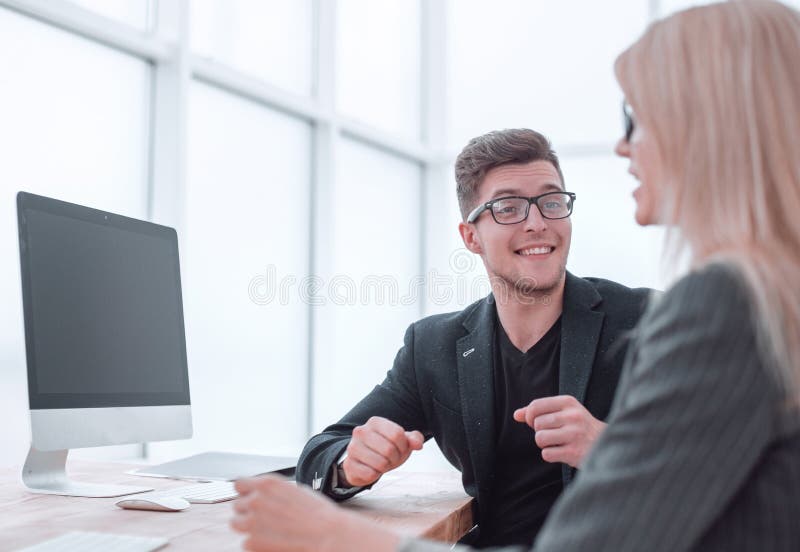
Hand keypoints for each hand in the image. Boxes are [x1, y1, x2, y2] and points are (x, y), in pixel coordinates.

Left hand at [231, 475, 399, 551]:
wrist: (326, 534)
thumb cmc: (317, 512)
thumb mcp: (293, 489)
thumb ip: (272, 491)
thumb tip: (261, 494)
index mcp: (266, 484)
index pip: (239, 484)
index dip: (245, 491)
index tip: (248, 497)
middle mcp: (255, 501)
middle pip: (237, 505)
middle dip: (248, 510)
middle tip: (264, 517)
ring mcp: (252, 522)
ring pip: (236, 523)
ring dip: (247, 525)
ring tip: (266, 529)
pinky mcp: (252, 543)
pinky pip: (245, 541)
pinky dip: (256, 542)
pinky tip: (273, 540)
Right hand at [342, 416, 423, 486]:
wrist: (364, 462)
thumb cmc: (386, 448)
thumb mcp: (402, 442)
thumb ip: (414, 439)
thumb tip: (417, 444)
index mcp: (375, 422)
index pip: (397, 434)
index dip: (403, 446)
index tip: (400, 449)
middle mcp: (360, 431)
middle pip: (389, 449)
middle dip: (395, 458)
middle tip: (391, 458)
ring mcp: (352, 448)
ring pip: (380, 463)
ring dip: (385, 467)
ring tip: (382, 463)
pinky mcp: (348, 464)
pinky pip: (370, 474)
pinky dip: (375, 475)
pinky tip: (372, 470)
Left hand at [513, 395, 606, 467]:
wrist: (609, 445)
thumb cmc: (580, 428)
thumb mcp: (564, 413)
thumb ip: (539, 412)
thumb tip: (516, 415)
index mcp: (568, 402)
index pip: (535, 405)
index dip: (529, 416)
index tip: (536, 422)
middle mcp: (572, 416)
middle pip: (536, 424)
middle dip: (539, 431)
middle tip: (552, 434)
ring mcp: (574, 434)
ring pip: (539, 438)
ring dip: (544, 444)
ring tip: (557, 443)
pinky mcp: (574, 452)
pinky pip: (546, 454)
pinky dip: (551, 455)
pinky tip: (562, 452)